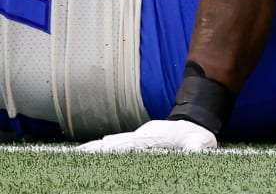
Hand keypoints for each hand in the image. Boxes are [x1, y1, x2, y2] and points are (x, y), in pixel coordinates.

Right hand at [76, 119, 216, 152]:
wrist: (193, 122)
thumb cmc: (197, 136)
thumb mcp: (200, 142)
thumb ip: (196, 148)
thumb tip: (195, 151)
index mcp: (156, 137)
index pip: (133, 143)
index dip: (117, 147)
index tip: (100, 149)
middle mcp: (143, 135)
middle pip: (116, 142)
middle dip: (97, 149)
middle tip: (75, 155)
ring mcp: (138, 137)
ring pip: (112, 142)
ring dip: (94, 148)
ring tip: (73, 155)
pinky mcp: (136, 141)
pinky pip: (115, 144)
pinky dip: (100, 148)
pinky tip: (86, 152)